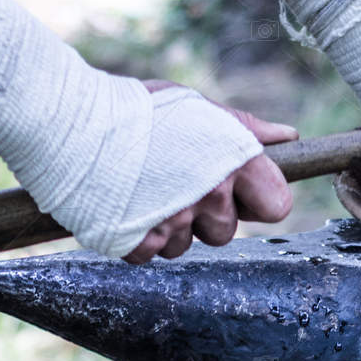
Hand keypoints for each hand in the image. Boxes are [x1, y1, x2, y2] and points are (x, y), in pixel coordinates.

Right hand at [122, 81, 296, 264]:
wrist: (72, 122)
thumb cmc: (139, 110)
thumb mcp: (198, 108)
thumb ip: (246, 128)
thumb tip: (288, 137)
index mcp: (234, 160)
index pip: (277, 205)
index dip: (257, 200)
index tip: (237, 189)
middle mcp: (210, 195)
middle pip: (224, 231)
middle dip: (205, 215)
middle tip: (175, 183)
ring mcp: (174, 222)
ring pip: (185, 245)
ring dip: (170, 227)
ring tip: (145, 190)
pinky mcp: (138, 242)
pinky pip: (150, 252)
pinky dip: (138, 236)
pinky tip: (126, 205)